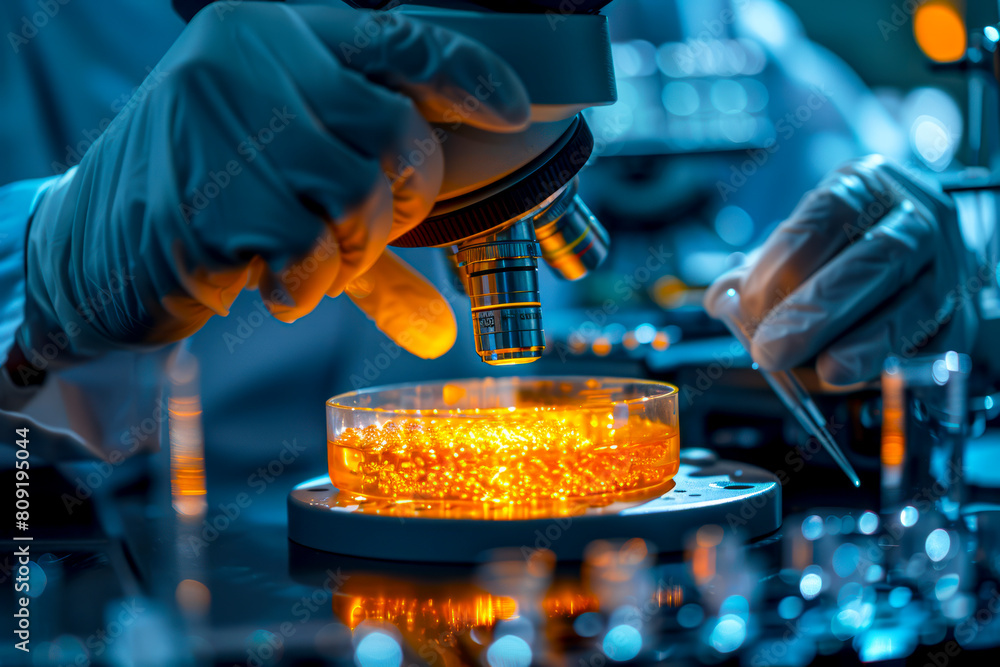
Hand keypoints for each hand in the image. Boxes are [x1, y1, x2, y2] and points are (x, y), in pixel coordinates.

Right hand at [19, 2, 529, 370]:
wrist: (90, 249)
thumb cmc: (204, 203)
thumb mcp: (281, 186)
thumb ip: (363, 237)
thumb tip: (440, 331)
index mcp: (270, 36)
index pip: (396, 39)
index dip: (466, 73)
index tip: (513, 109)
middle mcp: (246, 64)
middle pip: (391, 129)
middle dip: (402, 196)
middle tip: (369, 227)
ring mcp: (224, 129)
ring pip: (358, 194)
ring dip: (352, 248)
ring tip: (310, 257)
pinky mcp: (209, 204)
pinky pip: (310, 252)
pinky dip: (309, 284)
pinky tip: (271, 280)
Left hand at [704, 155, 977, 386]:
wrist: (921, 265)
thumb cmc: (843, 253)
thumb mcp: (796, 248)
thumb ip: (757, 272)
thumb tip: (723, 300)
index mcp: (866, 186)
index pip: (827, 215)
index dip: (784, 261)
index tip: (750, 303)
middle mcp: (916, 218)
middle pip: (874, 259)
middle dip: (817, 310)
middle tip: (771, 349)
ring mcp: (948, 266)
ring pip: (914, 302)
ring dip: (864, 342)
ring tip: (823, 370)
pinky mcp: (964, 315)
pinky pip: (935, 341)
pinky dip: (896, 362)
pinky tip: (861, 376)